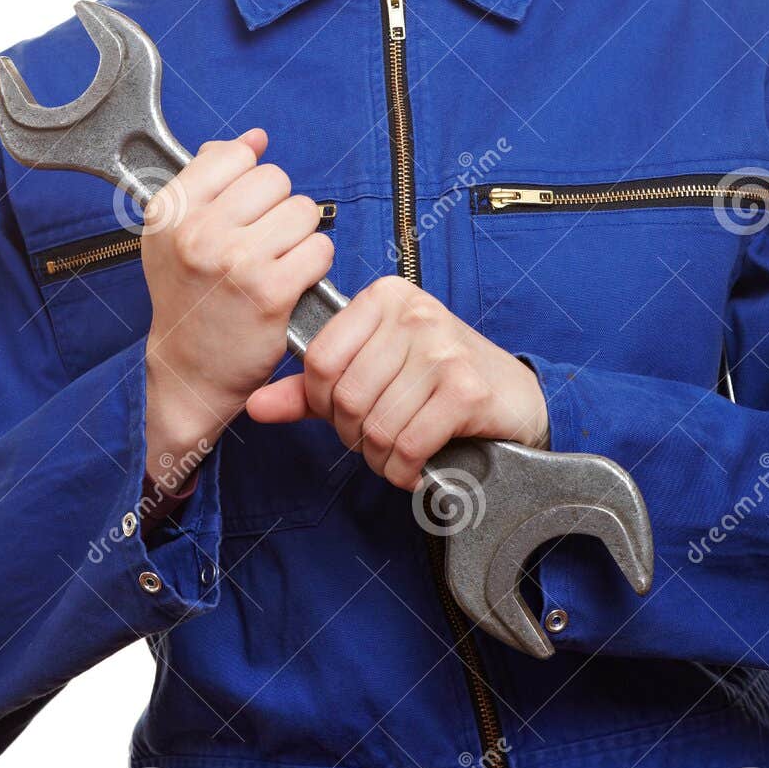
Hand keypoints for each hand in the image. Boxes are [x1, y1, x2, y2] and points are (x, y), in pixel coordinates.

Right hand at [141, 127, 335, 450]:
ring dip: (301, 235)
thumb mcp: (175, 232)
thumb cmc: (187, 297)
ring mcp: (235, 262)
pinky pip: (320, 249)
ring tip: (278, 260)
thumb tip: (255, 138)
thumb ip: (210, 176)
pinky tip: (293, 279)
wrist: (189, 370)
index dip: (249, 180)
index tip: (242, 207)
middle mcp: (199, 233)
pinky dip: (315, 263)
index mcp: (172, 211)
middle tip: (262, 240)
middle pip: (275, 179)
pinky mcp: (270, 292)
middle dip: (278, 207)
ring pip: (303, 211)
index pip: (236, 156)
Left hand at [245, 276, 549, 491]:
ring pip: (375, 424)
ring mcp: (441, 347)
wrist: (515, 399)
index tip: (344, 415)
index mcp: (383, 297)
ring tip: (399, 452)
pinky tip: (418, 465)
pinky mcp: (465, 387)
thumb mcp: (373, 372)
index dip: (322, 403)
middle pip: (345, 396)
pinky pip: (408, 443)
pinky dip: (405, 469)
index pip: (319, 359)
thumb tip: (253, 404)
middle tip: (376, 440)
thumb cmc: (438, 382)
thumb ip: (312, 389)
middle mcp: (413, 312)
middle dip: (354, 435)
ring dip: (381, 457)